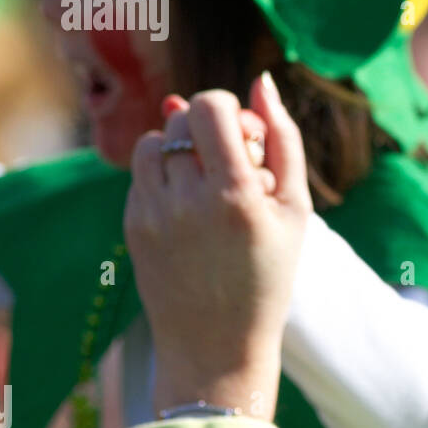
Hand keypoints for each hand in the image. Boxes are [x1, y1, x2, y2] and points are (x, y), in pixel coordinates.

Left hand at [125, 72, 311, 419]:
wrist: (217, 345)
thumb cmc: (270, 275)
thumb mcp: (296, 211)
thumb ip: (283, 141)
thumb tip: (262, 81)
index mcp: (236, 196)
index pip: (210, 106)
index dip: (228, 108)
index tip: (244, 135)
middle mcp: (188, 201)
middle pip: (182, 118)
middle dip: (207, 129)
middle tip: (230, 163)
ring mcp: (153, 214)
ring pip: (154, 141)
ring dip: (180, 148)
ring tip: (206, 183)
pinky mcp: (132, 225)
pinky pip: (141, 173)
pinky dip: (164, 177)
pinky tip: (188, 210)